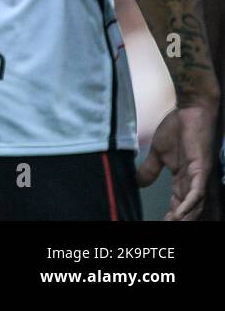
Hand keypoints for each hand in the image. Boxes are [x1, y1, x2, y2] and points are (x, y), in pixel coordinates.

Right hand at [136, 103, 218, 219]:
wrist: (190, 109)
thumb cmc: (177, 128)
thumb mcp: (158, 152)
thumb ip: (150, 169)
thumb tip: (137, 183)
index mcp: (183, 178)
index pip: (179, 203)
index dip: (171, 215)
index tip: (160, 223)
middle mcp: (194, 181)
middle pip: (188, 208)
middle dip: (178, 220)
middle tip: (166, 228)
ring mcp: (199, 175)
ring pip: (195, 204)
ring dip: (185, 217)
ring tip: (172, 225)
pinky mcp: (201, 167)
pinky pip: (198, 191)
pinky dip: (190, 204)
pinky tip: (181, 213)